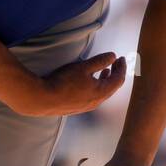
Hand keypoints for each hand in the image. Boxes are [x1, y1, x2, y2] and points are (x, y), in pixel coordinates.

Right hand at [11, 52, 126, 116]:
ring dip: (105, 81)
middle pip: (112, 88)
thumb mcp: (83, 67)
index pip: (118, 80)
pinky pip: (93, 97)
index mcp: (101, 92)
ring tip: (104, 71)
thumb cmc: (64, 82)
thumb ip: (99, 61)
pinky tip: (89, 82)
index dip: (122, 68)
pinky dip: (96, 87)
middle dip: (115, 74)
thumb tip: (113, 56)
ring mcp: (87, 107)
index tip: (122, 58)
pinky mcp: (77, 108)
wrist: (43, 99)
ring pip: (102, 93)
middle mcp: (97, 102)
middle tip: (116, 63)